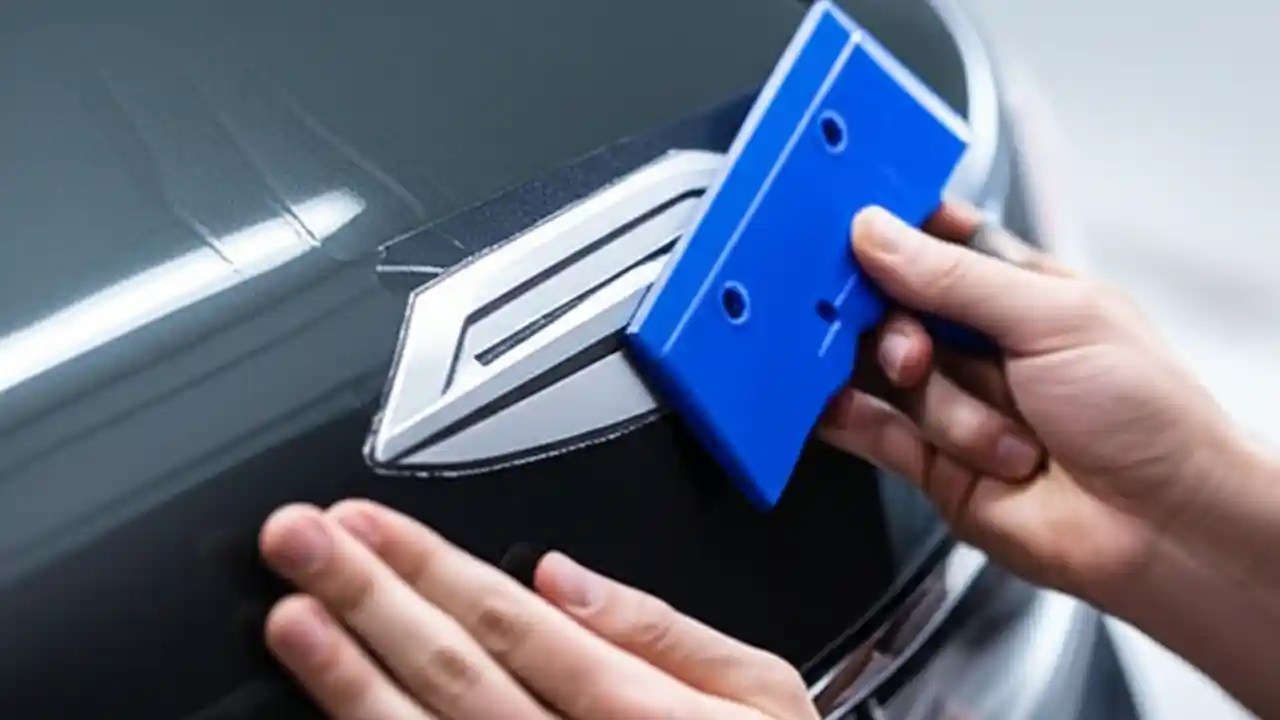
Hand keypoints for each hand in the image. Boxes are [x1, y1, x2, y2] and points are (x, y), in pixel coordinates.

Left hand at [258, 500, 817, 718]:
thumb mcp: (760, 695)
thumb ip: (663, 632)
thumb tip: (565, 578)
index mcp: (642, 712)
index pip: (514, 624)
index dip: (431, 569)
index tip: (367, 525)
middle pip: (455, 672)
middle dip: (370, 599)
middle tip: (299, 542)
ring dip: (351, 677)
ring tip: (292, 619)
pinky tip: (339, 710)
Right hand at [818, 203, 1246, 603]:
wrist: (1163, 531)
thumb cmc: (1147, 417)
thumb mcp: (1054, 319)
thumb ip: (956, 277)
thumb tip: (877, 234)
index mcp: (1019, 291)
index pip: (934, 244)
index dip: (889, 239)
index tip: (854, 242)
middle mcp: (981, 345)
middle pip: (893, 308)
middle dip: (895, 325)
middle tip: (915, 346)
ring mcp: (955, 404)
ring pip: (884, 372)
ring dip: (927, 399)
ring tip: (988, 433)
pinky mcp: (933, 462)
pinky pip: (870, 430)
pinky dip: (852, 418)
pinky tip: (843, 407)